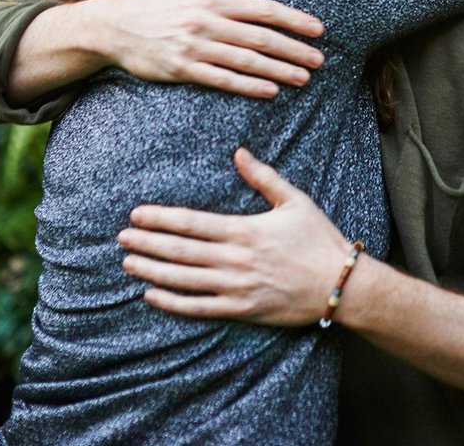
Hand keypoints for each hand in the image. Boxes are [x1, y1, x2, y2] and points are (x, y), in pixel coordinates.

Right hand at [91, 0, 325, 97]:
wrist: (115, 26)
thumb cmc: (156, 1)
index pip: (263, 9)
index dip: (293, 20)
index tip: (318, 30)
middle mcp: (206, 22)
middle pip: (260, 37)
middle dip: (293, 50)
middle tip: (319, 61)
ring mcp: (194, 47)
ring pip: (245, 60)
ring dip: (278, 70)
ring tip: (302, 79)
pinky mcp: (182, 69)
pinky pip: (221, 79)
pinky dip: (248, 85)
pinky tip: (269, 91)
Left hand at [118, 148, 357, 325]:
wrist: (341, 284)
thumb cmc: (319, 239)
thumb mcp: (294, 200)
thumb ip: (263, 177)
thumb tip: (238, 152)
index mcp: (245, 230)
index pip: (191, 222)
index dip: (160, 219)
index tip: (137, 215)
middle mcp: (236, 259)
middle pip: (181, 250)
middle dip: (148, 243)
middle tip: (122, 237)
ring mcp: (237, 287)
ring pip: (184, 279)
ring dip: (153, 270)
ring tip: (129, 262)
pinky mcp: (243, 310)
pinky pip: (200, 308)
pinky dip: (173, 303)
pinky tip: (152, 295)